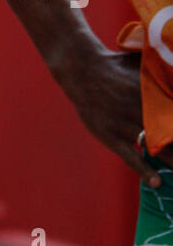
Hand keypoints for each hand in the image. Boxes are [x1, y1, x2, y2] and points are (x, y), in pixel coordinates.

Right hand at [58, 48, 170, 186]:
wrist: (81, 68)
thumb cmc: (116, 64)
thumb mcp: (142, 62)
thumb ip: (163, 69)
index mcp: (152, 91)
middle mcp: (141, 109)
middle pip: (171, 133)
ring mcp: (125, 123)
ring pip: (156, 148)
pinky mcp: (110, 135)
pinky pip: (130, 156)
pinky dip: (144, 170)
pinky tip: (157, 183)